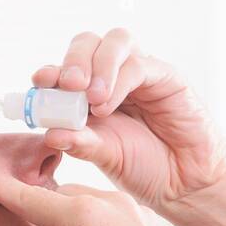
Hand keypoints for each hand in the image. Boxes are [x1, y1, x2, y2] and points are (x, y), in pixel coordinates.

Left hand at [31, 29, 225, 217]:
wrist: (186, 184)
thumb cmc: (147, 169)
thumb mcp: (106, 157)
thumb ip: (80, 143)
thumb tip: (49, 133)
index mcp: (93, 94)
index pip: (67, 67)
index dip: (51, 70)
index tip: (39, 82)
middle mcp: (115, 78)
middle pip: (88, 42)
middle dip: (73, 59)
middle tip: (66, 85)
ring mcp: (140, 74)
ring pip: (115, 42)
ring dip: (97, 63)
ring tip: (89, 97)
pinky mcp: (166, 77)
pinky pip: (138, 64)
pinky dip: (118, 80)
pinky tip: (108, 105)